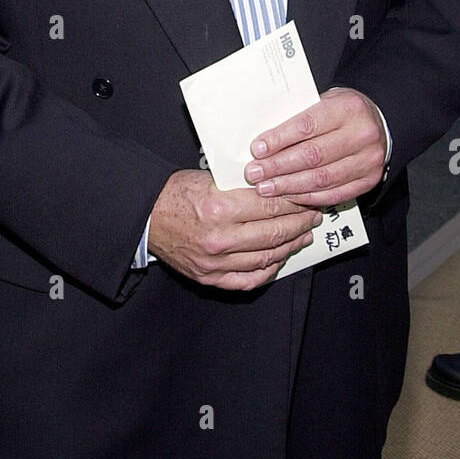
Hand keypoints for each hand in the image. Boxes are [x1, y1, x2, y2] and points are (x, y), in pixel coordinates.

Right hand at [148, 168, 322, 291]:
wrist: (147, 218)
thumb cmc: (175, 194)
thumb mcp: (209, 179)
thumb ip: (243, 186)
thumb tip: (279, 187)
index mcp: (219, 208)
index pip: (270, 205)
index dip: (295, 201)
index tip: (307, 196)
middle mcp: (219, 238)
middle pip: (274, 233)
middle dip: (300, 223)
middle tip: (312, 215)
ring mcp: (215, 263)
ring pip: (266, 257)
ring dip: (290, 245)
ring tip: (302, 234)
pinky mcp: (211, 278)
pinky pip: (249, 279)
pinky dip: (269, 269)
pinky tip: (280, 257)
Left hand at [243, 87, 386, 207]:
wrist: (379, 121)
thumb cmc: (343, 110)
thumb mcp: (324, 101)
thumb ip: (298, 117)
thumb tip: (262, 142)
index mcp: (348, 108)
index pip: (307, 126)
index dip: (280, 140)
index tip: (258, 150)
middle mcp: (362, 134)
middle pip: (313, 155)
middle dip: (279, 167)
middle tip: (255, 173)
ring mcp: (368, 160)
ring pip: (321, 178)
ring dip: (289, 186)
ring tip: (266, 188)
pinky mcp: (369, 180)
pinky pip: (333, 194)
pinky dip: (308, 197)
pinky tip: (289, 196)